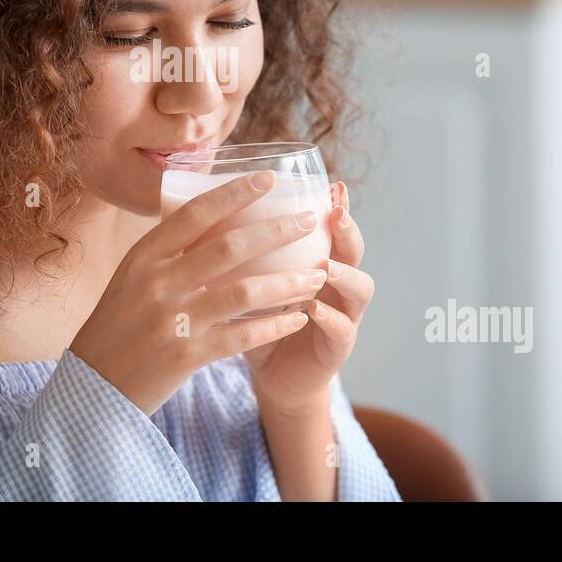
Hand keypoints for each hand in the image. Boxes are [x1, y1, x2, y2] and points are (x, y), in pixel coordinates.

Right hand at [70, 170, 319, 415]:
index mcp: (144, 256)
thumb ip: (169, 254)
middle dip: (276, 231)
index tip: (269, 179)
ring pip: (244, 292)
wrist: (94, 385)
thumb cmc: (118, 324)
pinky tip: (298, 318)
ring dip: (287, 282)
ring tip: (317, 275)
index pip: (196, 213)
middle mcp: (159, 283)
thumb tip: (216, 221)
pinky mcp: (187, 355)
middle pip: (229, 248)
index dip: (235, 193)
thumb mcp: (133, 278)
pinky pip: (242, 336)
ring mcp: (173, 320)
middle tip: (308, 222)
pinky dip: (274, 325)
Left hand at [243, 181, 375, 414]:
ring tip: (326, 266)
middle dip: (348, 231)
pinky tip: (314, 310)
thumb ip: (240, 251)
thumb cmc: (258, 321)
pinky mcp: (336, 349)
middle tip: (335, 215)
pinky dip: (329, 318)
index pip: (333, 228)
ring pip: (360, 288)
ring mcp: (343, 315)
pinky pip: (341, 331)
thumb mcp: (251, 280)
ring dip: (345, 274)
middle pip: (354, 250)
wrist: (273, 376)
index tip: (332, 185)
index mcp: (318, 260)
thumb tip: (201, 207)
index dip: (336, 206)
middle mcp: (337, 284)